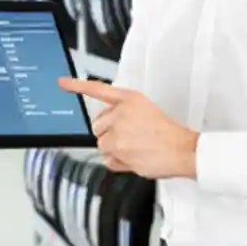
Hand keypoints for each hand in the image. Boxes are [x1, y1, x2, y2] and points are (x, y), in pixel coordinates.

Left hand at [57, 78, 198, 179]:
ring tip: (136, 148)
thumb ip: (124, 113)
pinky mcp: (118, 152)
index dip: (77, 86)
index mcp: (129, 100)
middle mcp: (120, 114)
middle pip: (97, 126)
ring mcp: (118, 134)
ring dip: (114, 149)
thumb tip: (107, 125)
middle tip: (129, 137)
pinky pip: (107, 161)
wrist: (184, 150)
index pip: (98, 89)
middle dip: (109, 133)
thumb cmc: (169, 133)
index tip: (62, 82)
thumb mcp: (147, 110)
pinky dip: (118, 163)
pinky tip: (134, 158)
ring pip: (102, 144)